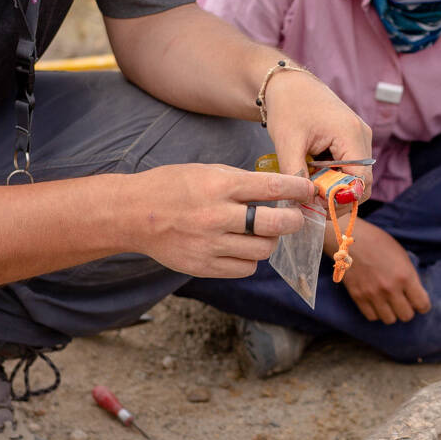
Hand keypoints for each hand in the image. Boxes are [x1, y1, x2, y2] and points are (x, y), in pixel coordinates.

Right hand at [130, 163, 312, 278]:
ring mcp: (210, 244)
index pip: (273, 186)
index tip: (308, 190)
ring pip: (263, 250)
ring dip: (271, 241)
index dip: (297, 189)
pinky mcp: (203, 266)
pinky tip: (243, 247)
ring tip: (263, 232)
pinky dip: (250, 258)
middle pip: (275, 224)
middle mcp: (217, 216)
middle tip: (294, 217)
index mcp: (219, 186)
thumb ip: (241, 181)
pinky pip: (245, 268)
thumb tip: (279, 190)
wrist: (132, 214)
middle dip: (293, 220)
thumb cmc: (171, 186)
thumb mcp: (206, 171)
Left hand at [262, 67, 372, 200]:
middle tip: (311, 204)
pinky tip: (312, 176)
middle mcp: (363, 137)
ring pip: (355, 177)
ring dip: (334, 188)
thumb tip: (303, 204)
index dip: (341, 200)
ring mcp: (360, 138)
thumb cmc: (288, 107)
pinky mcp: (352, 141)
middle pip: (361, 182)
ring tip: (308, 189)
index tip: (317, 207)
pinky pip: (349, 168)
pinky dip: (332, 177)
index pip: (360, 181)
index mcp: (351, 134)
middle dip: (337, 197)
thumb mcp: (287, 143)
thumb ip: (296, 175)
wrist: (288, 84)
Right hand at [337, 219, 430, 324]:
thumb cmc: (378, 243)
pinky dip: (376, 312)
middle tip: (403, 301)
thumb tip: (415, 295)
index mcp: (405, 276)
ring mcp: (373, 294)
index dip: (423, 305)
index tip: (419, 302)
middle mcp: (390, 288)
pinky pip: (372, 317)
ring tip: (389, 302)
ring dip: (391, 312)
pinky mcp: (358, 297)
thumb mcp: (402, 256)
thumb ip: (410, 277)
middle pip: (406, 316)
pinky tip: (377, 302)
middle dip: (407, 309)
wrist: (350, 239)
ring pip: (389, 320)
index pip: (422, 305)